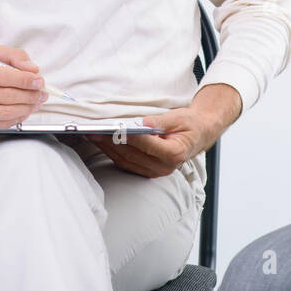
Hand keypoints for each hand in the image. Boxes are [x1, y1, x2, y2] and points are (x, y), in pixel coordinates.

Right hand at [0, 45, 46, 129]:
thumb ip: (14, 56)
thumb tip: (31, 68)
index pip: (3, 76)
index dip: (24, 80)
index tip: (38, 80)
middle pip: (7, 96)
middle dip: (30, 95)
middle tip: (41, 93)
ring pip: (6, 112)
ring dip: (27, 108)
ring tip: (36, 101)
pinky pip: (2, 124)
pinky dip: (18, 117)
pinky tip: (24, 110)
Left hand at [84, 99, 227, 178]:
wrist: (197, 135)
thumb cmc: (189, 125)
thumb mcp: (179, 118)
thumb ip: (160, 122)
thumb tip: (144, 123)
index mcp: (175, 153)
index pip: (149, 145)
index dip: (131, 137)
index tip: (116, 128)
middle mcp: (165, 167)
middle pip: (133, 154)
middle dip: (113, 142)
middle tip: (96, 131)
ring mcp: (155, 172)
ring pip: (126, 160)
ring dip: (108, 148)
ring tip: (93, 135)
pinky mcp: (147, 171)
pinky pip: (126, 164)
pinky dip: (112, 153)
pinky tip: (102, 143)